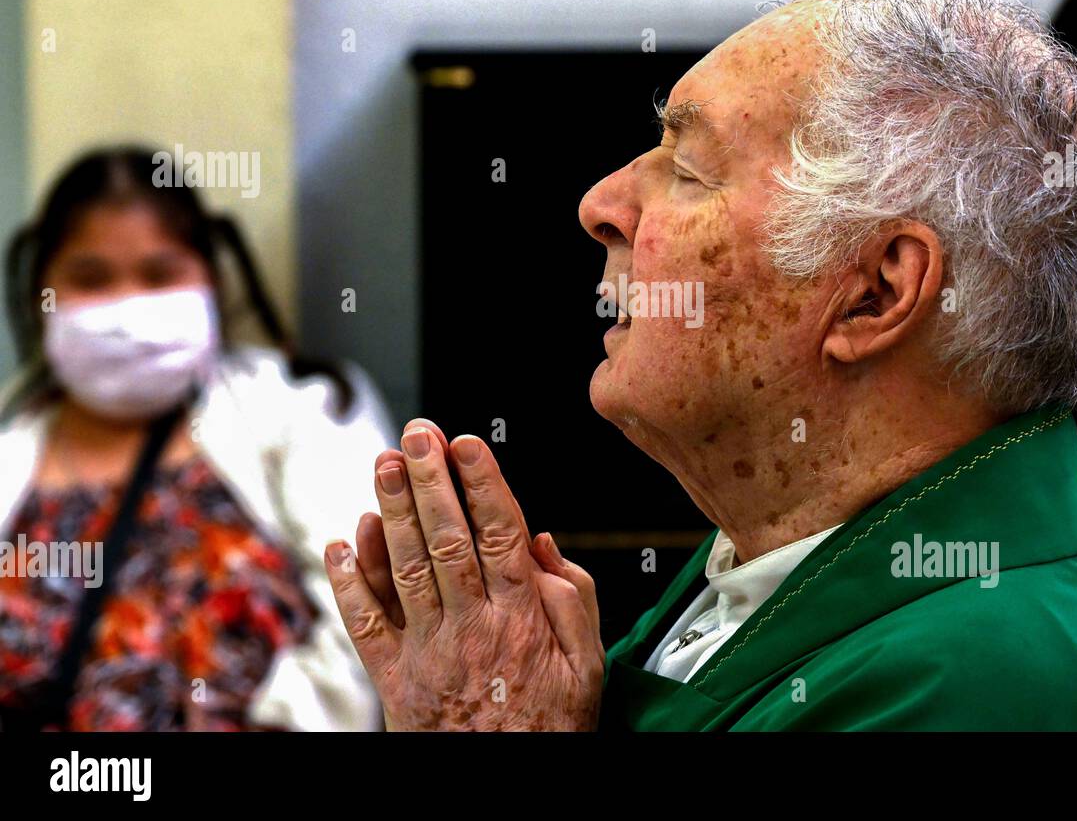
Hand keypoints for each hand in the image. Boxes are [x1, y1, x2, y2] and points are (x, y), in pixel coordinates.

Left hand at [325, 419, 603, 730]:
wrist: (506, 789)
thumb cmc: (549, 727)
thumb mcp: (590, 667)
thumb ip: (573, 599)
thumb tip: (542, 542)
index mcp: (522, 619)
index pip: (499, 534)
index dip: (481, 483)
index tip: (466, 443)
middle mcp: (472, 627)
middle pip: (447, 539)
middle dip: (430, 480)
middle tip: (416, 434)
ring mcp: (429, 651)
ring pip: (405, 568)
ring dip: (392, 511)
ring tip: (383, 464)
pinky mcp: (394, 678)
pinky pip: (367, 623)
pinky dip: (350, 580)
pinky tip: (343, 540)